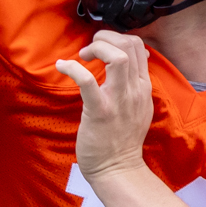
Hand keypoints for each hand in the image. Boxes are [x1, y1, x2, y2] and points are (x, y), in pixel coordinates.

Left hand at [56, 31, 155, 181]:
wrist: (119, 169)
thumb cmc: (123, 140)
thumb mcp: (140, 108)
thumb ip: (136, 85)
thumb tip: (134, 61)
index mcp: (143, 88)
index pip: (138, 47)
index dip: (117, 38)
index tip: (101, 47)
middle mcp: (135, 90)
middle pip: (129, 45)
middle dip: (105, 37)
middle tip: (90, 48)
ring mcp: (119, 100)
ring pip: (117, 56)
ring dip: (96, 47)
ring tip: (83, 55)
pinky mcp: (100, 112)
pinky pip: (87, 81)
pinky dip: (72, 68)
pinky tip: (62, 66)